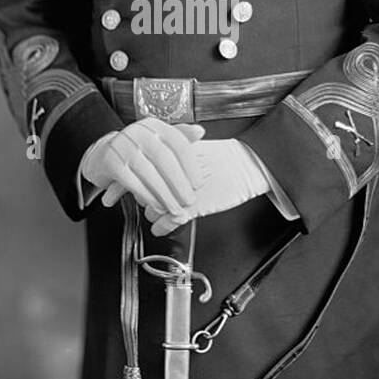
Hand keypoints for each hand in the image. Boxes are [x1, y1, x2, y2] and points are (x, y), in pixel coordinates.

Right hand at [81, 117, 205, 213]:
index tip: (198, 184)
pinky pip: (133, 183)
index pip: (178, 144)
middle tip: (188, 201)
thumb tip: (200, 131)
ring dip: (164, 195)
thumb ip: (180, 136)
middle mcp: (139, 132)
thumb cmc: (138, 150)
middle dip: (179, 184)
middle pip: (164, 160)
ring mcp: (123, 147)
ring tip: (174, 208)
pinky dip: (147, 196)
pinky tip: (156, 206)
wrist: (103, 154)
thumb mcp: (158, 140)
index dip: (190, 166)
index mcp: (155, 126)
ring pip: (149, 173)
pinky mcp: (111, 162)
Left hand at [147, 139, 270, 236]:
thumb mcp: (193, 150)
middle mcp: (171, 174)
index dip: (136, 180)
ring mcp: (180, 192)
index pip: (141, 171)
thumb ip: (172, 159)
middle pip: (144, 190)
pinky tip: (160, 228)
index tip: (132, 184)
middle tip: (147, 198)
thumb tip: (153, 168)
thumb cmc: (224, 158)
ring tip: (156, 213)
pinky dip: (161, 227)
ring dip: (153, 213)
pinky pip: (167, 222)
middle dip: (145, 196)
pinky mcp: (191, 208)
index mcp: (170, 155)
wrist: (246, 165)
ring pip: (153, 208)